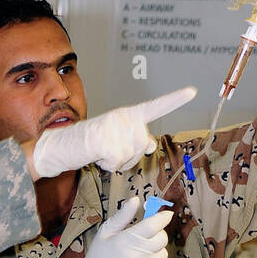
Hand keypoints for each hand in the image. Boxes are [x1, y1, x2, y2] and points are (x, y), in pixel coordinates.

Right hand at [31, 88, 196, 177]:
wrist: (63, 145)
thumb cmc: (92, 144)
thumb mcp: (119, 141)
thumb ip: (137, 141)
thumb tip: (151, 144)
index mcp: (129, 114)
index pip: (156, 107)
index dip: (175, 100)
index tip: (193, 92)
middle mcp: (125, 116)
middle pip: (144, 146)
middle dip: (131, 157)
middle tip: (110, 151)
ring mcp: (115, 127)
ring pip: (132, 157)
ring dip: (118, 162)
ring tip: (102, 152)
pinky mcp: (106, 140)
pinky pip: (118, 163)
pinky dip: (107, 165)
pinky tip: (96, 155)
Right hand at [64, 196, 173, 257]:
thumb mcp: (105, 233)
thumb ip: (122, 216)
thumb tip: (136, 200)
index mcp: (125, 241)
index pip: (153, 225)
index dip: (163, 217)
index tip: (166, 214)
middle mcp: (136, 257)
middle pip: (162, 239)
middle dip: (158, 234)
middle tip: (147, 237)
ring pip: (163, 254)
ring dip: (155, 251)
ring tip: (140, 254)